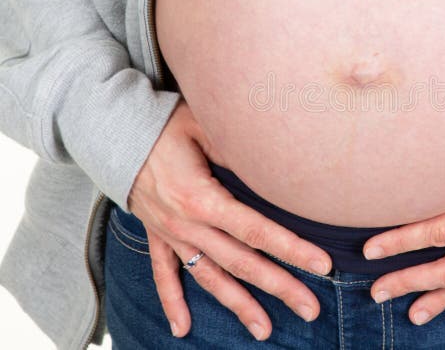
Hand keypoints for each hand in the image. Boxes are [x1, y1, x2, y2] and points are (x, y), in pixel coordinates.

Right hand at [127, 98, 332, 340]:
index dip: (292, 251)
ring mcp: (171, 234)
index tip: (321, 266)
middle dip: (279, 287)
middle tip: (310, 309)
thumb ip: (238, 152)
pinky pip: (163, 275)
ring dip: (238, 305)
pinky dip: (171, 302)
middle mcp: (188, 224)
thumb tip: (274, 166)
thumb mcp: (206, 127)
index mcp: (204, 199)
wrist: (112, 131)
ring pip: (209, 278)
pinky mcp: (156, 236)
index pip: (257, 232)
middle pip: (242, 263)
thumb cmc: (165, 124)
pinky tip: (181, 328)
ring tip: (265, 331)